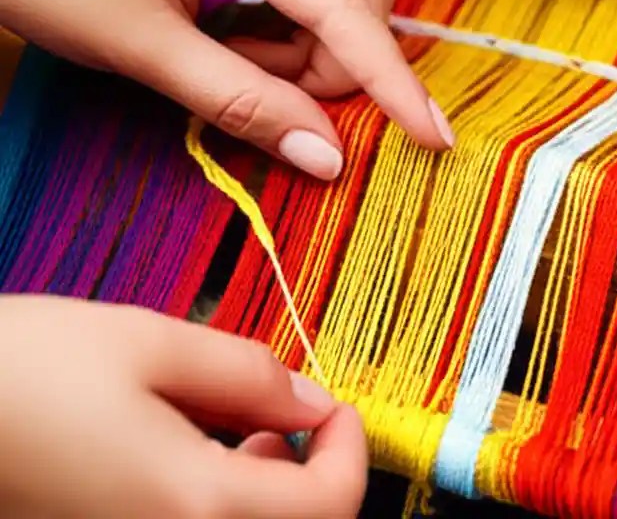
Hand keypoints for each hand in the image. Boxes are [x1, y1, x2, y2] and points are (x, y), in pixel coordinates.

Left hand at [0, 0, 453, 181]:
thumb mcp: (144, 50)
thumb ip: (245, 103)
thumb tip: (330, 157)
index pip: (341, 2)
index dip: (388, 78)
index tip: (432, 135)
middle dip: (339, 61)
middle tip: (285, 107)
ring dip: (307, 49)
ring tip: (236, 71)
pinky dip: (281, 29)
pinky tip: (232, 44)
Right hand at [0, 295, 366, 518]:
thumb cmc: (15, 372)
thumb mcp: (147, 344)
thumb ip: (249, 376)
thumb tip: (311, 400)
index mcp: (196, 507)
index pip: (330, 506)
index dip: (352, 452)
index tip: (341, 407)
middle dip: (308, 480)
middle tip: (288, 420)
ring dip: (260, 496)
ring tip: (235, 433)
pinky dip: (205, 504)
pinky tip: (181, 457)